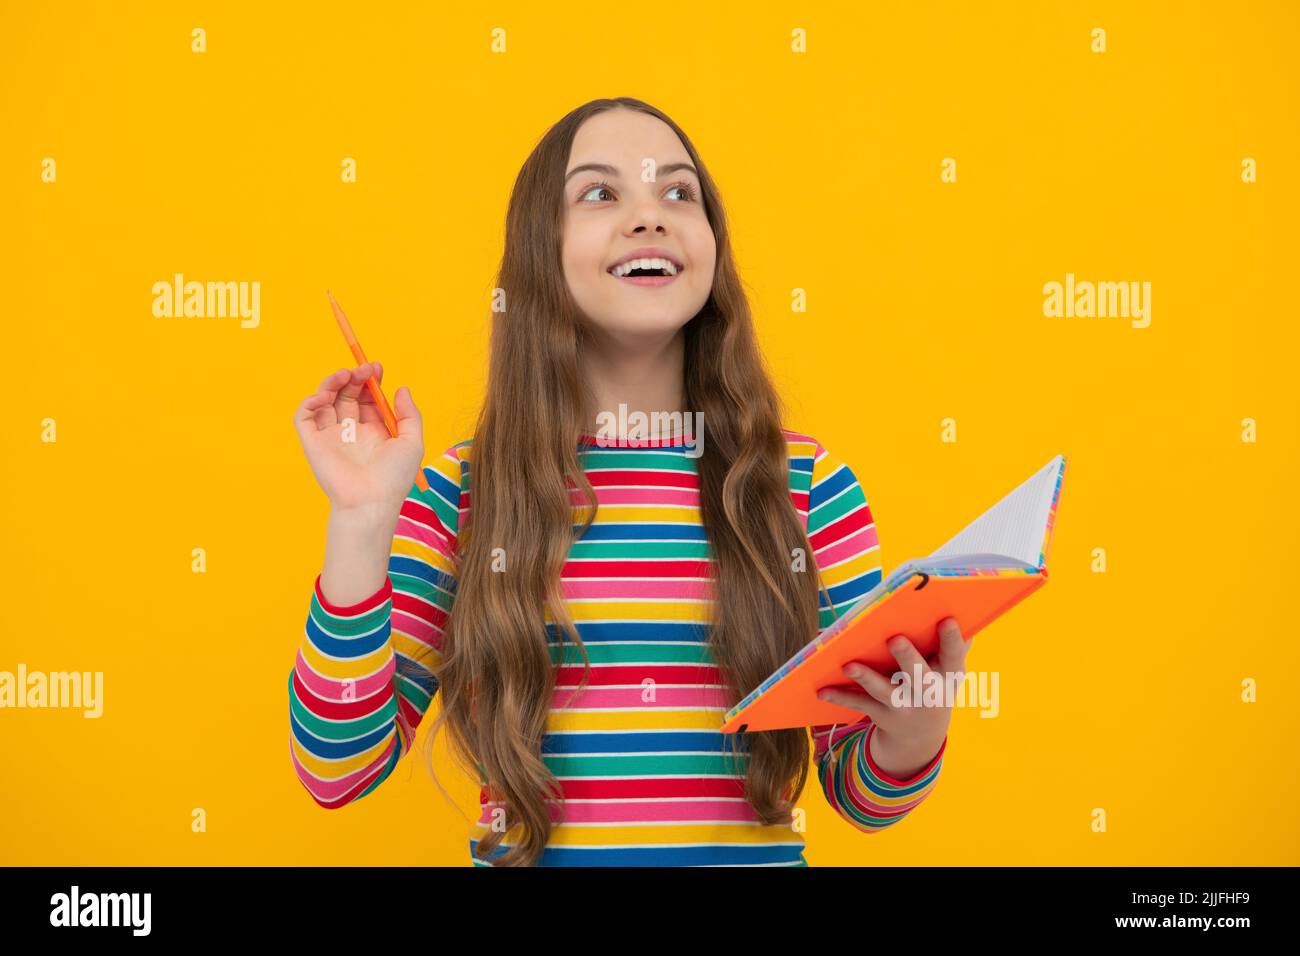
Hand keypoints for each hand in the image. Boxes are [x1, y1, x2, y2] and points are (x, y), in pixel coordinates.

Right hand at [292, 362, 423, 515]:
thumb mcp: (411, 442)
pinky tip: (324, 396)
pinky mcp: (313, 443)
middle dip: (354, 378)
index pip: (368, 397)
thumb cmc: (394, 478)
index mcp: (374, 431)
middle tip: (362, 370)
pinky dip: (309, 402)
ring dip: (332, 383)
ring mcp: (331, 436)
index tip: (376, 368)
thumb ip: (409, 414)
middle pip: (347, 394)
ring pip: (325, 400)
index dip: (370, 381)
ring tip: (344, 375)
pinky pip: (304, 417)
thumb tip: (401, 389)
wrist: (370, 502)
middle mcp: (351, 431)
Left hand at [817, 617, 971, 778]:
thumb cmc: (934, 686)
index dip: (952, 639)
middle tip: (894, 639)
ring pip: (883, 691)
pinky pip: (859, 704)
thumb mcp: (949, 670)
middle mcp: (928, 693)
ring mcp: (904, 706)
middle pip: (918, 675)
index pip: (954, 656)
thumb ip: (953, 643)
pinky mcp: (882, 715)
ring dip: (866, 678)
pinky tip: (822, 689)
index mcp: (948, 676)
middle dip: (907, 657)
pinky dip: (840, 696)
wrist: (921, 737)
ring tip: (849, 666)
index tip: (947, 619)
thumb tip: (957, 608)